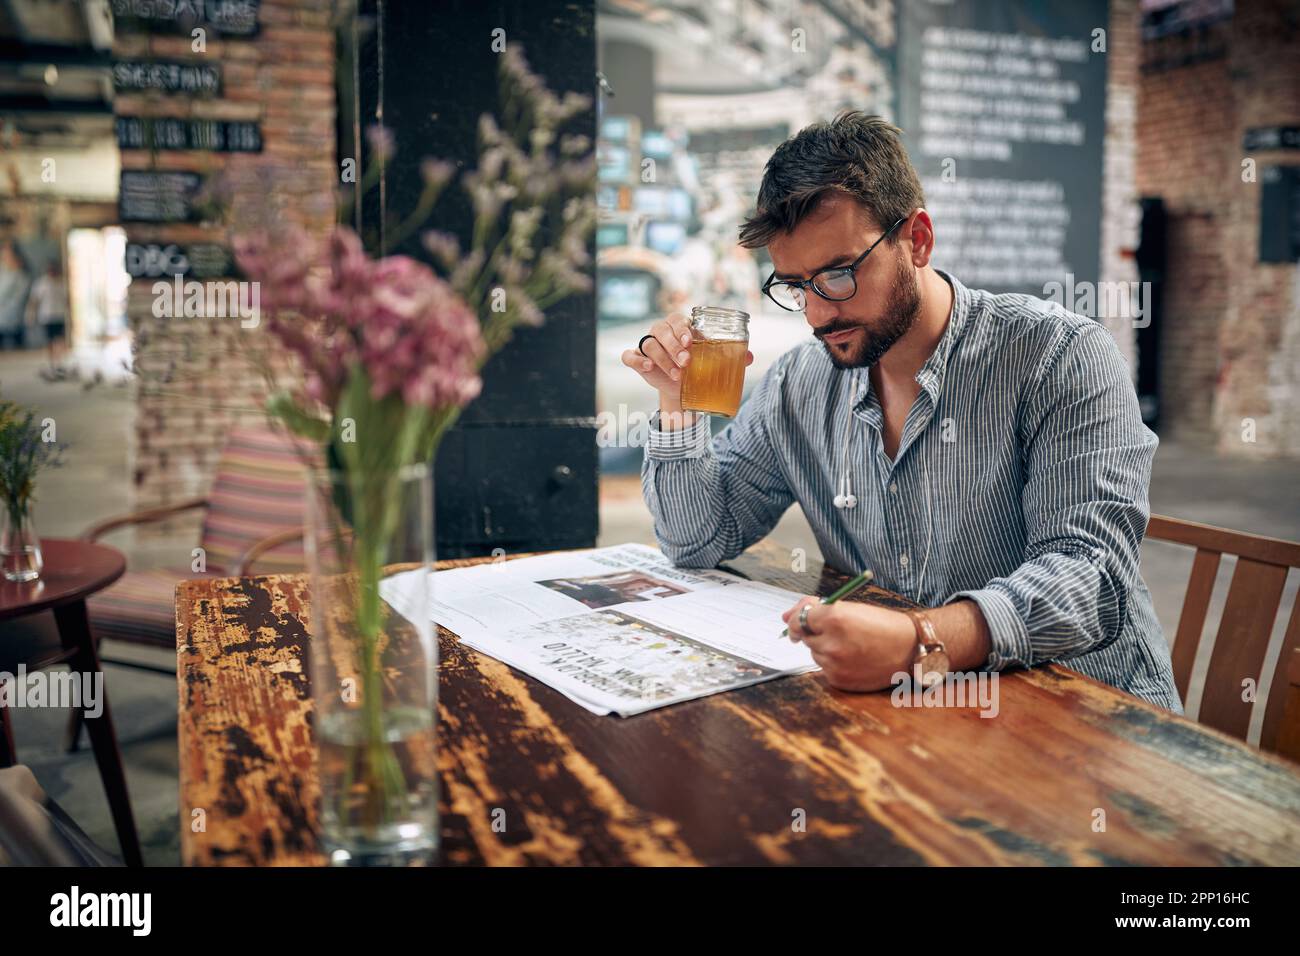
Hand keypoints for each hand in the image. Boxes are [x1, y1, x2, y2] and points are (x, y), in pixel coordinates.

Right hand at [621, 313, 753, 407]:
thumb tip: (750, 357)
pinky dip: (637, 360)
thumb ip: (729, 357)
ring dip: (663, 359)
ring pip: (649, 344)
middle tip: (686, 362)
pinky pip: (629, 355)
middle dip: (673, 346)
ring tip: (677, 375)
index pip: (677, 319)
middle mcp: (661, 332)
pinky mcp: (637, 359)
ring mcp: (647, 344)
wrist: (682, 388)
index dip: (681, 329)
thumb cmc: (697, 368)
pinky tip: (648, 367)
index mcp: (680, 327)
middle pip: (661, 330)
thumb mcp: (712, 362)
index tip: (690, 342)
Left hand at [781, 597, 915, 692]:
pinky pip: (824, 668)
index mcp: (835, 618)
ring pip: (814, 652)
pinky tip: (853, 657)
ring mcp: (834, 664)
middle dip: (815, 632)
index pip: (800, 618)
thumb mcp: (851, 608)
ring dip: (825, 647)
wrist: (910, 648)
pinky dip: (833, 663)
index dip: (800, 616)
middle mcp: (831, 643)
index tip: (801, 618)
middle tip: (837, 630)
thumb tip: (785, 618)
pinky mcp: (839, 680)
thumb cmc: (883, 624)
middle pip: (805, 636)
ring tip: (852, 644)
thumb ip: (816, 610)